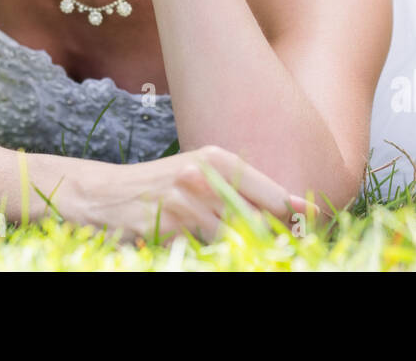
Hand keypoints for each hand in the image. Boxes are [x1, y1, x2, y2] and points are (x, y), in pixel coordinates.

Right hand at [71, 144, 320, 244]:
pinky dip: (205, 256)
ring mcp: (182, 203)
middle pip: (257, 222)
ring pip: (231, 240)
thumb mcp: (199, 175)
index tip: (314, 226)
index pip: (271, 194)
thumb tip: (291, 211)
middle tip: (284, 249)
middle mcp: (202, 177)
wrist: (102, 194)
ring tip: (246, 253)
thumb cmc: (159, 186)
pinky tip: (196, 248)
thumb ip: (238, 189)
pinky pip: (199, 253)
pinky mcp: (164, 228)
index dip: (296, 215)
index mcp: (217, 159)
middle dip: (273, 240)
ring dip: (241, 252)